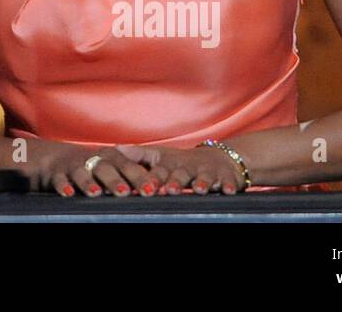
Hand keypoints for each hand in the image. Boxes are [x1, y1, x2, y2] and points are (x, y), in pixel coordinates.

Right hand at [32, 141, 162, 197]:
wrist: (58, 158)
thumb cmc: (94, 167)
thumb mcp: (112, 167)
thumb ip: (131, 177)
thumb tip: (159, 191)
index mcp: (112, 157)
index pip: (128, 165)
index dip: (140, 177)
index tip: (153, 189)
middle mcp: (94, 159)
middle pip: (107, 167)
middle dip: (116, 179)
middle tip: (126, 192)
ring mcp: (74, 165)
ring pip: (82, 172)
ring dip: (89, 182)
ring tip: (97, 193)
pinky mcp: (56, 173)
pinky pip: (59, 178)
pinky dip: (63, 185)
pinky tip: (68, 194)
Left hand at [114, 143, 246, 194]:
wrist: (219, 158)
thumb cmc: (182, 162)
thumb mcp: (159, 156)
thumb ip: (137, 155)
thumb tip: (113, 150)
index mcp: (169, 165)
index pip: (157, 172)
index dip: (151, 180)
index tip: (143, 189)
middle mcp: (186, 168)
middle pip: (179, 175)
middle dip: (174, 182)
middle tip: (168, 190)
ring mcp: (206, 172)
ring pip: (203, 178)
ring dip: (201, 183)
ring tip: (198, 189)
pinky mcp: (224, 178)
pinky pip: (227, 182)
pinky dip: (228, 186)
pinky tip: (228, 191)